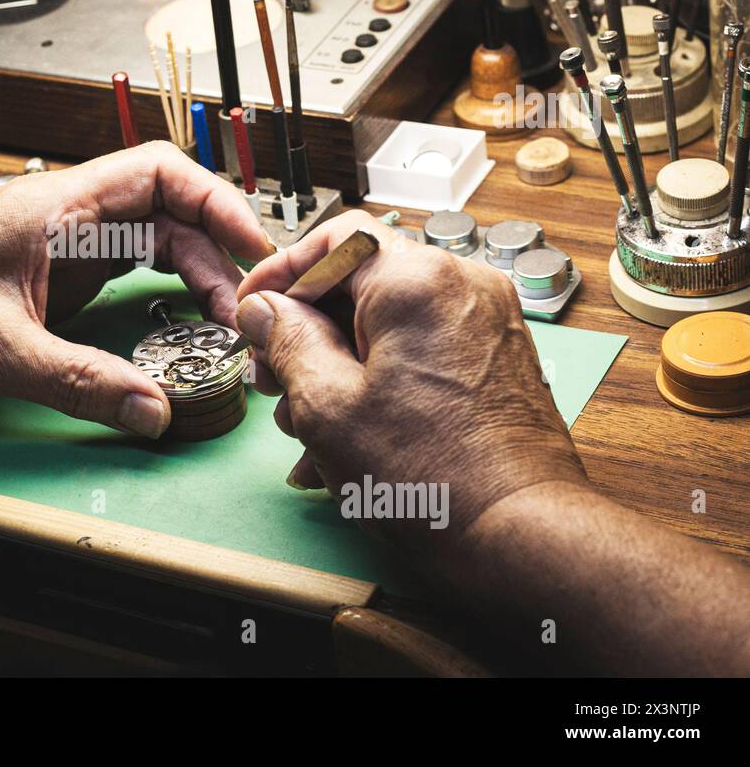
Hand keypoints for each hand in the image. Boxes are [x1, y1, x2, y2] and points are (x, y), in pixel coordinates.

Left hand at [0, 141, 273, 437]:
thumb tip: (151, 409)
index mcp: (54, 206)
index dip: (214, 199)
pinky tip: (186, 319)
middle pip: (168, 210)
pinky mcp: (62, 275)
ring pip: (155, 239)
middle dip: (215, 251)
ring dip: (196, 273)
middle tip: (244, 306)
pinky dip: (167, 289)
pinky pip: (132, 269)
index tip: (250, 243)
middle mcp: (67, 216)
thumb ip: (78, 382)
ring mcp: (67, 244)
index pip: (156, 171)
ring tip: (224, 320)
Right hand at [234, 209, 587, 546]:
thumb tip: (263, 307)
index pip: (333, 238)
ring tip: (306, 421)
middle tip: (273, 376)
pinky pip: (419, 347)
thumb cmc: (435, 479)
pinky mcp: (495, 356)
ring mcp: (485, 321)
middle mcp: (461, 286)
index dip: (281, 272)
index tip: (253, 307)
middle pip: (359, 281)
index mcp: (417, 281)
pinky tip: (348, 431)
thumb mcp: (327, 405)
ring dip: (336, 361)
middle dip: (305, 329)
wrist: (519, 535)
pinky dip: (377, 376)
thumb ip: (286, 340)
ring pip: (386, 320)